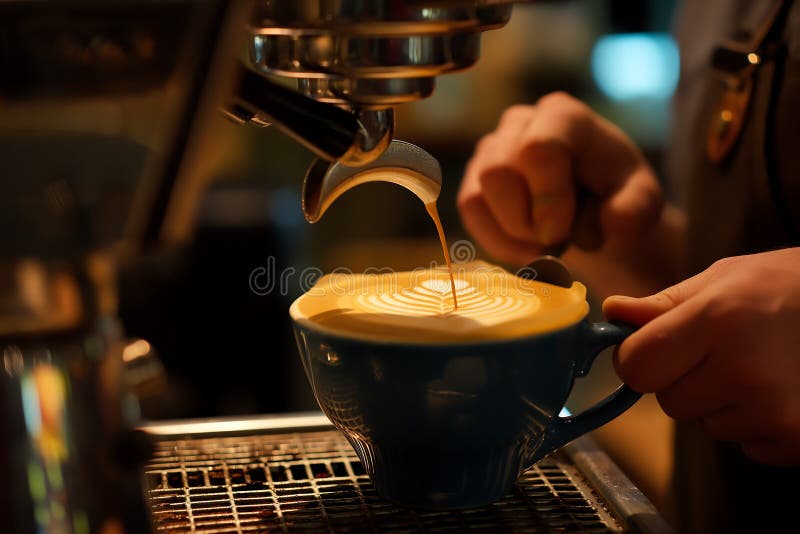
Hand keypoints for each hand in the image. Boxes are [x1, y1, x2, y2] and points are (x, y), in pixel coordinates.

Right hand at [458, 92, 662, 264]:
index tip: (560, 233)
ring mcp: (491, 149)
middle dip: (526, 221)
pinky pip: (469, 213)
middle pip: (498, 171)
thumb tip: (609, 224)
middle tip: (557, 240)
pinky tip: (525, 249)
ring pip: (476, 195)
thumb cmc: (616, 195)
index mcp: (562, 115)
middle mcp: (520, 122)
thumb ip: (634, 210)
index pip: (539, 148)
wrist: (595, 209)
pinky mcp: (474, 179)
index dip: (547, 196)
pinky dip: (496, 241)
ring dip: (511, 234)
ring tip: (544, 245)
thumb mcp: (642, 201)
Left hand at [604, 248, 799, 465]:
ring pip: (704, 424)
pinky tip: (780, 389)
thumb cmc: (787, 287)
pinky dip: (753, 423)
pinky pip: (744, 443)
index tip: (653, 347)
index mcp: (716, 321)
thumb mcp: (722, 280)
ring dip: (720, 402)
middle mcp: (742, 371)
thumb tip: (612, 314)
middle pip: (668, 400)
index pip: (636, 366)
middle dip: (682, 378)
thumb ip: (663, 305)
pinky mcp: (795, 440)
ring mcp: (773, 411)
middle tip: (722, 350)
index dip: (638, 358)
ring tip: (759, 366)